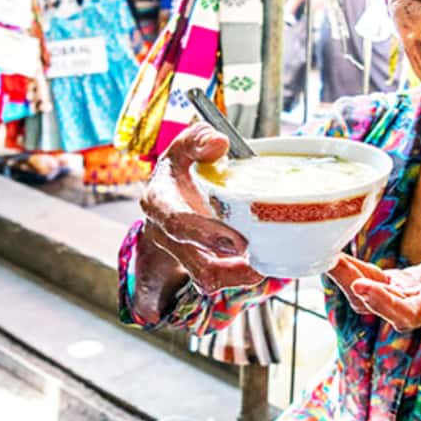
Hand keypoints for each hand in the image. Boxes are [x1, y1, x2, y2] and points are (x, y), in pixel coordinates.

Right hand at [139, 124, 262, 297]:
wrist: (167, 200)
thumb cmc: (180, 172)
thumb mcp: (182, 149)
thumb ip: (196, 140)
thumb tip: (219, 143)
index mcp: (159, 201)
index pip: (176, 221)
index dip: (205, 234)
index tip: (238, 242)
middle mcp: (165, 232)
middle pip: (190, 256)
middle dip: (223, 264)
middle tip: (254, 263)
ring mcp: (180, 251)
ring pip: (204, 276)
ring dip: (234, 277)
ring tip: (261, 269)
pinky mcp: (196, 264)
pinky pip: (215, 279)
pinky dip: (238, 278)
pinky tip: (258, 268)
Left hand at [326, 242, 420, 341]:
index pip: (408, 313)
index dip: (385, 303)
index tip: (363, 287)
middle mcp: (416, 307)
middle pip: (378, 305)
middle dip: (354, 286)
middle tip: (333, 263)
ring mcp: (403, 297)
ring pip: (368, 294)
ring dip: (346, 277)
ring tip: (327, 255)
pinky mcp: (397, 286)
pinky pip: (370, 280)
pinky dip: (353, 268)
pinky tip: (335, 254)